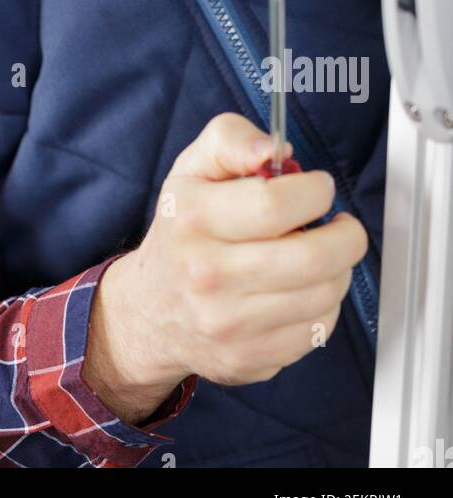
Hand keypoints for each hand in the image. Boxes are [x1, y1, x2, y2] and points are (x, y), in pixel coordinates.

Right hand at [82, 113, 368, 421]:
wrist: (151, 309)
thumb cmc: (181, 230)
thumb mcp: (192, 167)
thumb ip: (232, 139)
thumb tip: (273, 150)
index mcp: (193, 219)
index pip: (274, 204)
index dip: (314, 192)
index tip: (318, 188)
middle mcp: (207, 274)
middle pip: (311, 257)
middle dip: (346, 235)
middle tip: (341, 225)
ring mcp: (229, 323)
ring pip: (323, 295)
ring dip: (338, 270)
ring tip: (322, 254)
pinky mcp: (249, 358)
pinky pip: (317, 331)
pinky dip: (325, 305)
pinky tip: (306, 288)